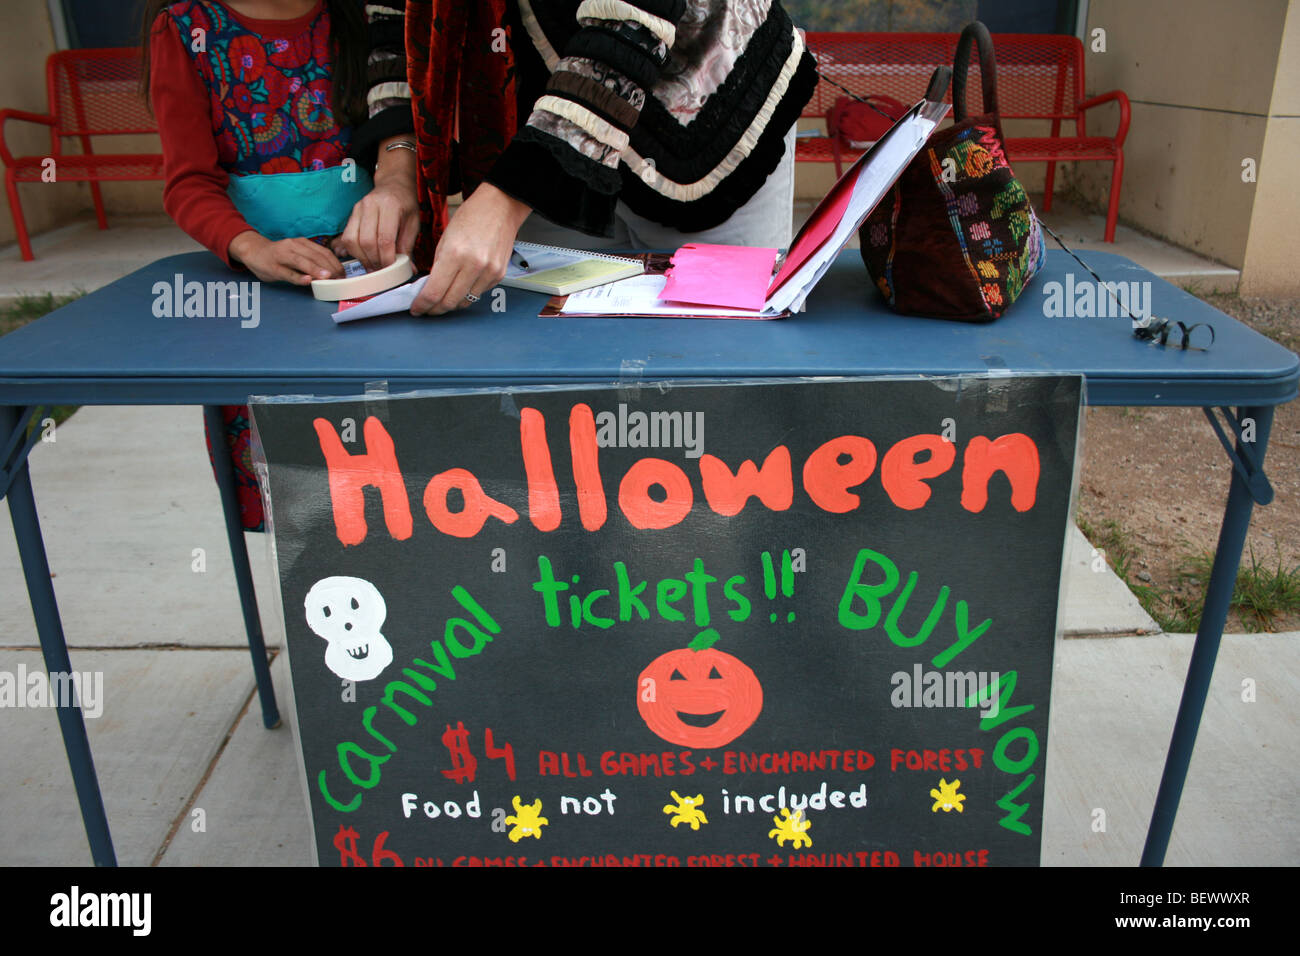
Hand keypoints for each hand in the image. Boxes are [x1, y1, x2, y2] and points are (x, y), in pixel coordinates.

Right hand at [228, 232, 342, 284]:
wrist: (253, 251)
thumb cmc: (279, 255)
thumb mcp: (298, 254)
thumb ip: (313, 260)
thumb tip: (333, 273)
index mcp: (302, 243)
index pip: (323, 252)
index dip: (335, 263)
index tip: (344, 274)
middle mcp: (293, 246)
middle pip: (315, 256)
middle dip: (330, 268)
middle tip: (340, 279)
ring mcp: (282, 256)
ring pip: (302, 262)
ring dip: (316, 270)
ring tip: (328, 277)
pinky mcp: (273, 267)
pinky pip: (287, 272)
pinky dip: (298, 277)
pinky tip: (307, 280)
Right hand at [334, 145, 418, 270]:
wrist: (393, 184)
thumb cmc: (406, 204)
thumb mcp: (413, 223)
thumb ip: (408, 246)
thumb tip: (408, 270)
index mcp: (390, 206)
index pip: (385, 238)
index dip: (387, 258)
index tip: (391, 269)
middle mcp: (371, 205)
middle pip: (366, 241)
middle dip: (374, 260)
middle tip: (382, 271)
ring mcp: (358, 208)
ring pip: (352, 240)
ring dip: (362, 258)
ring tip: (373, 266)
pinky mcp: (351, 213)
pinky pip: (347, 237)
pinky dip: (354, 251)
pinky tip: (365, 257)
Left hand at [411, 181, 531, 314]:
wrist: (501, 207)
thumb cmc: (472, 216)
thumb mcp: (445, 238)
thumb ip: (438, 266)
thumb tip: (429, 288)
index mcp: (455, 254)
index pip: (434, 292)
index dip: (422, 305)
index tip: (416, 308)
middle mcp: (474, 266)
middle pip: (449, 302)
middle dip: (435, 309)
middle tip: (426, 308)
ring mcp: (489, 273)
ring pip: (465, 302)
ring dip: (451, 304)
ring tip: (442, 299)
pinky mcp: (499, 276)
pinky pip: (478, 293)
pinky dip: (466, 294)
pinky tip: (460, 286)